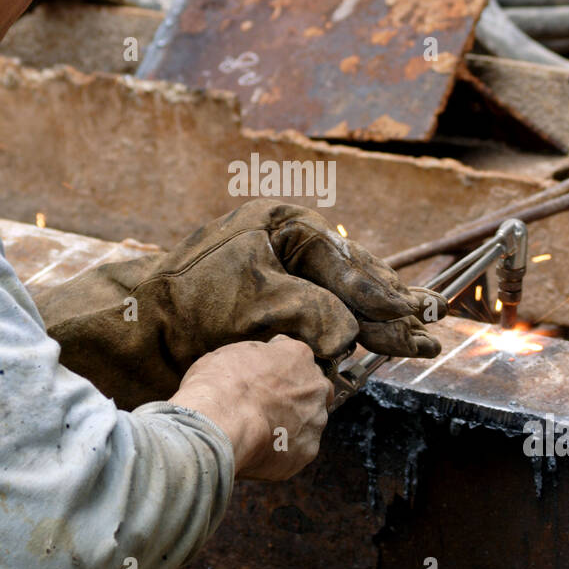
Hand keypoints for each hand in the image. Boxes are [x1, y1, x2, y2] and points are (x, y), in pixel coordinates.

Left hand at [36, 200, 447, 409]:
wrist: (136, 331)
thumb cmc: (192, 304)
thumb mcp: (264, 300)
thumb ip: (319, 313)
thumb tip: (349, 339)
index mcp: (282, 223)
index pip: (346, 260)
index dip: (384, 292)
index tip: (417, 312)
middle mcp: (282, 242)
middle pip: (350, 276)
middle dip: (389, 304)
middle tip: (432, 321)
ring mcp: (274, 272)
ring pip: (338, 296)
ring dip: (373, 320)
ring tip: (415, 332)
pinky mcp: (264, 304)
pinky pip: (317, 314)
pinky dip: (343, 331)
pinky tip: (368, 344)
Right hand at [169, 335, 331, 480]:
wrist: (219, 424)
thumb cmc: (219, 385)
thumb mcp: (232, 353)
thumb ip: (257, 358)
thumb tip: (256, 364)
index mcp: (298, 356)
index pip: (296, 360)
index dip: (278, 373)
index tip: (262, 383)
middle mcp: (316, 386)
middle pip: (311, 392)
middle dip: (293, 400)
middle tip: (264, 409)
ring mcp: (315, 421)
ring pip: (307, 424)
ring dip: (289, 428)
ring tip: (257, 434)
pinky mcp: (307, 452)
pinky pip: (296, 451)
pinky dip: (281, 452)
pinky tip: (258, 451)